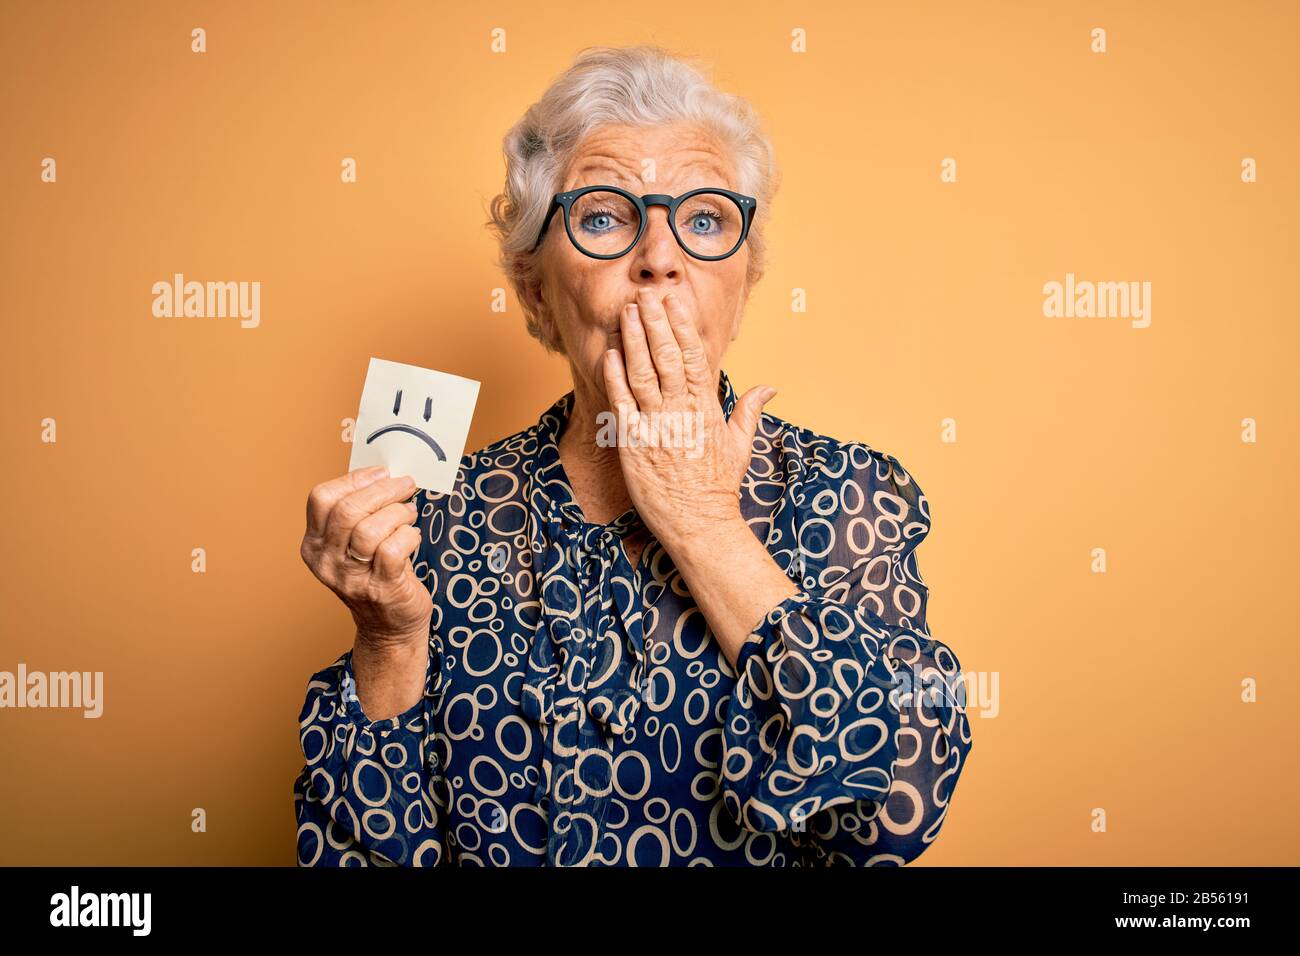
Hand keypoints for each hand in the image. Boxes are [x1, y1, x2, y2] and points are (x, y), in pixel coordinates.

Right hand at [299, 465, 430, 648]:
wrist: (389, 626)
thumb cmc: (376, 573)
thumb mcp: (353, 544)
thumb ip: (359, 512)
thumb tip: (384, 473)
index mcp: (314, 545)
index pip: (321, 498)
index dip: (354, 479)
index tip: (382, 472)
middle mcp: (326, 562)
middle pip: (347, 510)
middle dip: (383, 490)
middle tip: (406, 484)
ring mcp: (351, 578)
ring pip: (369, 529)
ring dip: (398, 512)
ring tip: (410, 513)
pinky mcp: (380, 588)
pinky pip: (393, 549)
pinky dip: (409, 535)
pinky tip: (413, 536)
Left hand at [601, 286, 776, 549]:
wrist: (699, 523)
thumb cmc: (718, 487)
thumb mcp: (741, 446)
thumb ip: (750, 411)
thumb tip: (770, 387)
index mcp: (707, 408)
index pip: (696, 357)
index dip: (683, 326)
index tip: (674, 301)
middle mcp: (682, 412)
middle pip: (668, 357)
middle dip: (655, 323)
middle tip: (645, 294)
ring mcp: (657, 426)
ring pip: (643, 373)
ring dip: (634, 340)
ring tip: (627, 312)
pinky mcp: (634, 443)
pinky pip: (622, 403)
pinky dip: (615, 376)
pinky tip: (610, 353)